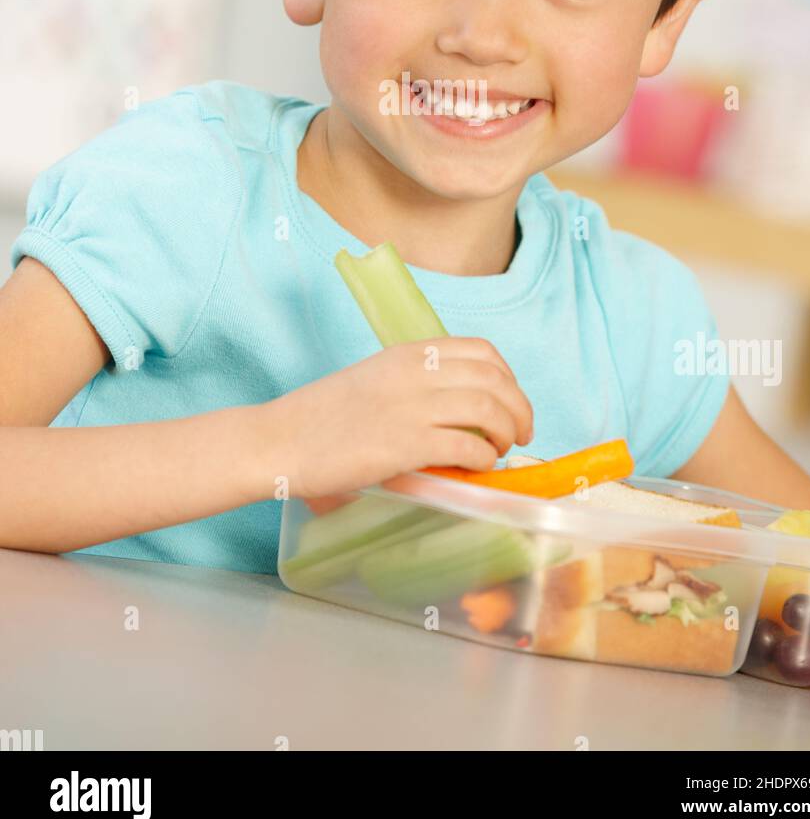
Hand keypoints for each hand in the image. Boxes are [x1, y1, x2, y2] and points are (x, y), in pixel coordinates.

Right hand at [255, 337, 533, 500]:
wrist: (279, 440)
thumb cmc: (323, 418)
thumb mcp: (375, 380)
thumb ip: (415, 387)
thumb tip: (460, 414)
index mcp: (409, 353)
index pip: (483, 351)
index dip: (508, 378)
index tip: (511, 403)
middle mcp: (415, 372)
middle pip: (495, 380)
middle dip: (519, 409)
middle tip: (520, 435)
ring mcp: (411, 407)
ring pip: (488, 409)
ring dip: (505, 434)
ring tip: (498, 453)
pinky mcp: (404, 444)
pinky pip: (467, 446)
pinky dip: (482, 458)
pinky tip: (475, 467)